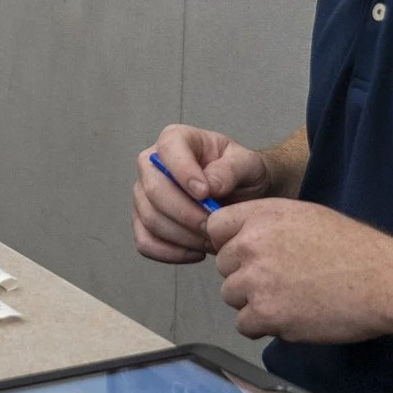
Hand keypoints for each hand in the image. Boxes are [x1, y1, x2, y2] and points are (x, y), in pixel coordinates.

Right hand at [132, 124, 280, 263]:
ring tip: (212, 239)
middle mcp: (152, 164)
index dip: (183, 173)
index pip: (168, 151)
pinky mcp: (143, 221)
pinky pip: (145, 241)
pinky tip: (197, 253)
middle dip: (187, 214)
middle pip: (153, 190)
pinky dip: (171, 253)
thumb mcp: (248, 164)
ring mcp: (143, 193)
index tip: (206, 194)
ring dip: (184, 236)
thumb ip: (231, 170)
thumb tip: (209, 186)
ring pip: (150, 219)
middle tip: (215, 226)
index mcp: (176, 139)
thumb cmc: (242, 174)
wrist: (243, 195)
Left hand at [207, 200, 392, 343]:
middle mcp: (252, 245)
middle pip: (224, 266)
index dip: (230, 243)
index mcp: (261, 216)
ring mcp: (257, 281)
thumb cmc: (353, 248)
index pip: (215, 227)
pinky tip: (290, 317)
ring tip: (289, 299)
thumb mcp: (305, 216)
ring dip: (254, 302)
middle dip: (245, 275)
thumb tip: (240, 239)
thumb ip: (266, 224)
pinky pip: (245, 324)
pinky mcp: (267, 314)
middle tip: (280, 281)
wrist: (383, 281)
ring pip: (231, 296)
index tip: (247, 255)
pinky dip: (264, 325)